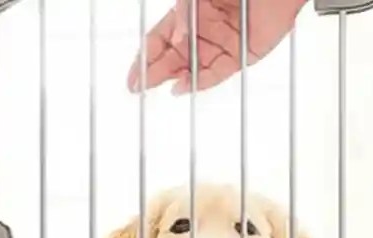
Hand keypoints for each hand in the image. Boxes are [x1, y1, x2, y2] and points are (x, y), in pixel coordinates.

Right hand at [128, 0, 305, 94]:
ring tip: (160, 87)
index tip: (133, 75)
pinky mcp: (239, 57)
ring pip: (192, 68)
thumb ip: (184, 14)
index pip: (159, 40)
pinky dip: (200, 81)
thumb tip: (176, 39)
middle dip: (154, 73)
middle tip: (139, 88)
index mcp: (189, 15)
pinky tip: (184, 86)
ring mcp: (219, 46)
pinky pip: (216, 73)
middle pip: (172, 58)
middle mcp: (202, 32)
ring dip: (175, 79)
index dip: (144, 58)